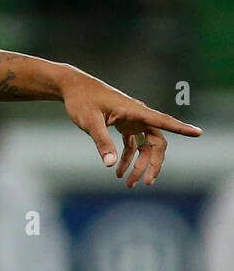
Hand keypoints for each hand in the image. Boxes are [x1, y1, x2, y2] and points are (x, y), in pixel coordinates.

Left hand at [59, 69, 200, 187]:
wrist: (72, 87)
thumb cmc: (82, 101)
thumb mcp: (90, 122)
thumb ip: (102, 142)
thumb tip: (109, 165)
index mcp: (135, 111)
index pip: (163, 121)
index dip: (181, 128)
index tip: (198, 133)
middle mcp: (138, 115)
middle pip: (156, 142)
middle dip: (153, 163)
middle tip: (147, 182)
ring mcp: (132, 120)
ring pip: (145, 145)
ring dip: (140, 164)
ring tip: (129, 183)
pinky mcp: (124, 124)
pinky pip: (133, 144)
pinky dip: (128, 158)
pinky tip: (118, 171)